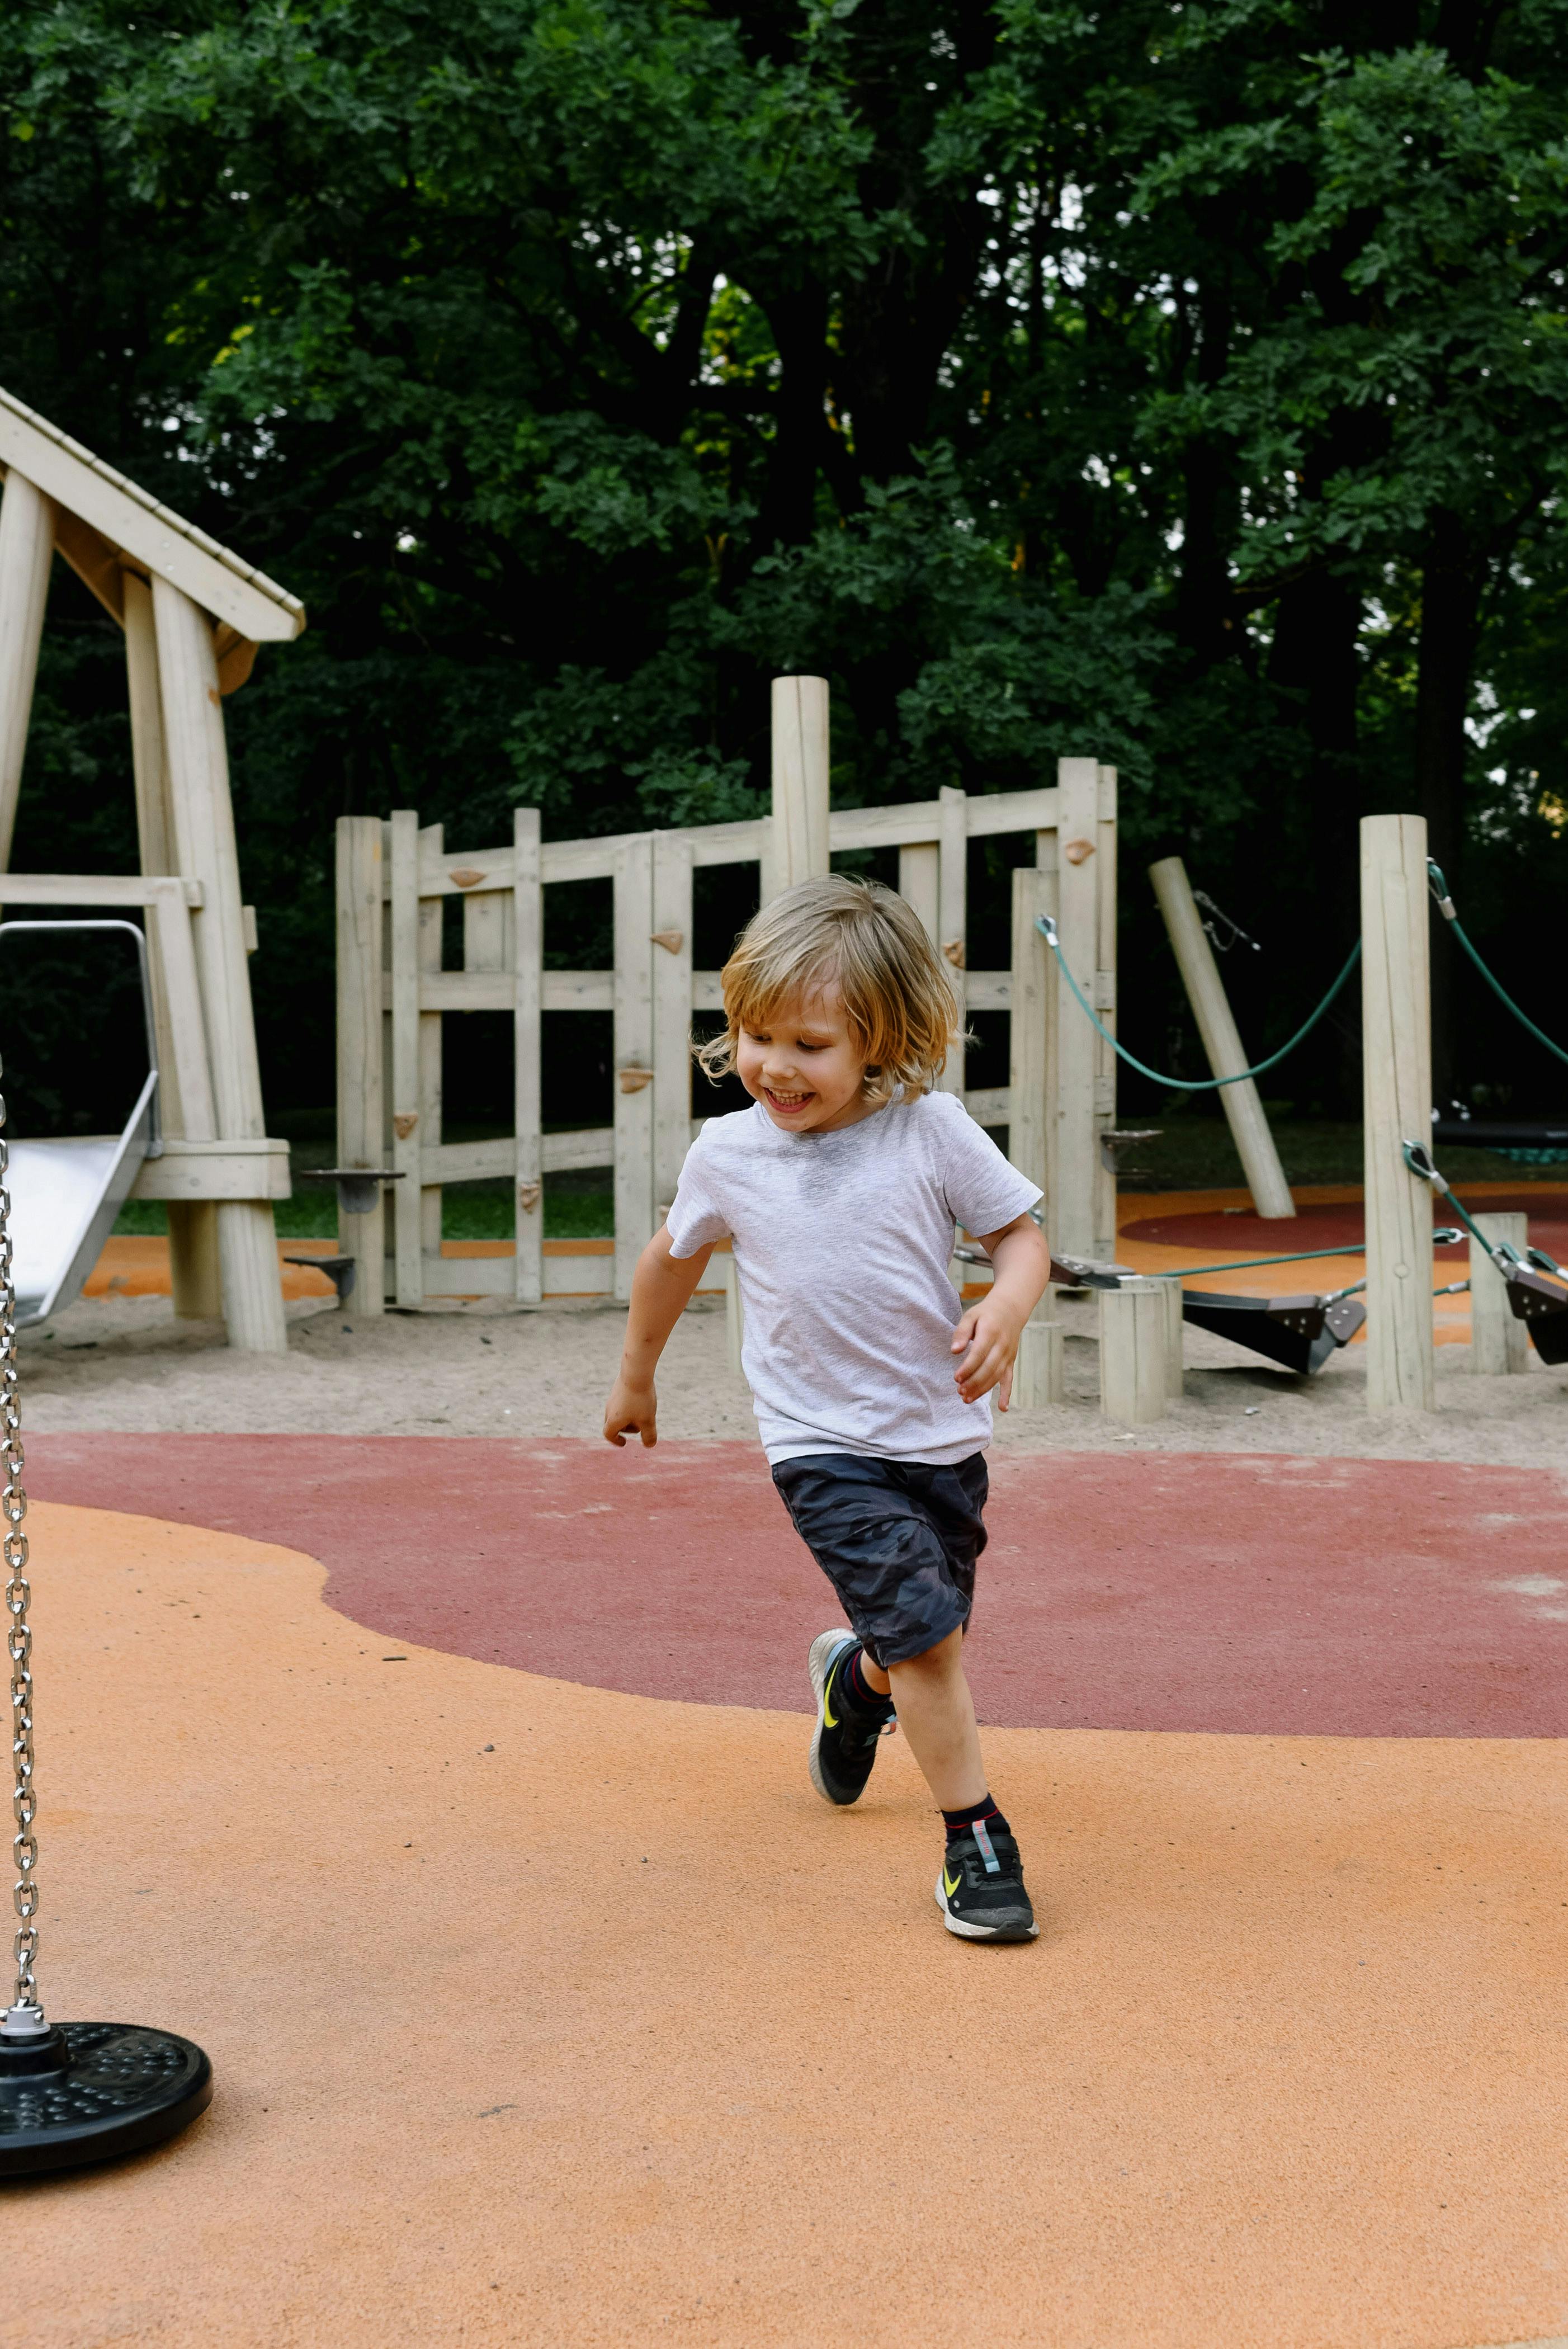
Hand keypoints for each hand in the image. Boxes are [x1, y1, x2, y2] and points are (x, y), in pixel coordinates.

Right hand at [604, 1371, 657, 1447]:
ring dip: (629, 1416)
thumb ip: (649, 1435)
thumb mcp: (648, 1420)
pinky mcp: (618, 1387)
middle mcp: (609, 1409)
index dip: (615, 1440)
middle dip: (626, 1428)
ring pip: (618, 1412)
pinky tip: (642, 1399)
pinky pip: (622, 1401)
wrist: (636, 1372)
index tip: (624, 1443)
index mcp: (613, 1420)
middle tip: (640, 1426)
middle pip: (613, 1424)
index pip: (609, 1434)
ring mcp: (613, 1397)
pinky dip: (630, 1405)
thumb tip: (649, 1445)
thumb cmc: (641, 1399)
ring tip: (644, 1411)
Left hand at [950, 1293, 1027, 1408]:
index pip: (979, 1354)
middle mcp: (1002, 1346)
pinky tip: (1002, 1408)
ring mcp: (1008, 1355)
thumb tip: (954, 1351)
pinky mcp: (1011, 1362)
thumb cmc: (986, 1314)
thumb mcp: (971, 1316)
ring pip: (996, 1376)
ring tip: (967, 1399)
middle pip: (988, 1368)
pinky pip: (1009, 1380)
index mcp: (990, 1332)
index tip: (956, 1378)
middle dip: (974, 1382)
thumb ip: (961, 1332)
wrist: (1010, 1309)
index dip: (968, 1368)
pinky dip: (1007, 1394)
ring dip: (983, 1390)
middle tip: (959, 1391)